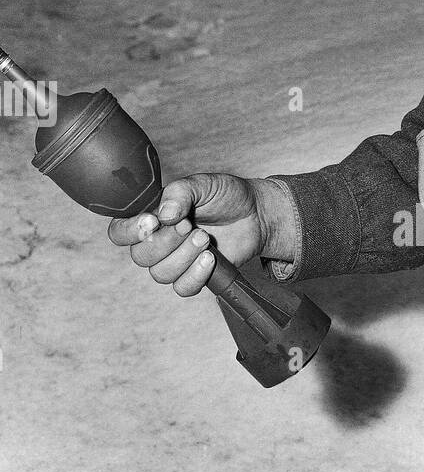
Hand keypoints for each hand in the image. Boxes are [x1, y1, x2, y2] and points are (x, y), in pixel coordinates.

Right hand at [107, 172, 277, 296]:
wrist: (255, 214)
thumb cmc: (225, 195)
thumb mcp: (202, 184)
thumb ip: (180, 193)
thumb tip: (164, 213)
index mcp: (150, 216)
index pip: (120, 232)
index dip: (131, 231)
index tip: (153, 221)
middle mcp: (157, 241)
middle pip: (140, 257)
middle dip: (166, 242)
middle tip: (191, 225)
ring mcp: (175, 260)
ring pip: (161, 274)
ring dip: (184, 257)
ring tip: (205, 238)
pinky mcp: (194, 276)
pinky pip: (182, 288)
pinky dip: (196, 275)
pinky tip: (210, 258)